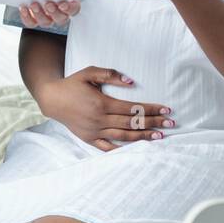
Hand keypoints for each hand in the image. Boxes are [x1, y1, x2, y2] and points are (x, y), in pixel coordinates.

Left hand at [18, 0, 79, 27]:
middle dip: (54, 12)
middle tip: (48, 4)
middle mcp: (58, 13)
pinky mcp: (34, 20)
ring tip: (34, 5)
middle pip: (61, 19)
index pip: (74, 9)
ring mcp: (46, 18)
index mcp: (68, 3)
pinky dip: (27, 17)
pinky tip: (24, 8)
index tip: (63, 4)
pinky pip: (31, 23)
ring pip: (46, 22)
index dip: (69, 9)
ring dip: (40, 14)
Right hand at [38, 67, 174, 150]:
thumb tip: (131, 81)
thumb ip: (111, 75)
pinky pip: (108, 147)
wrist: (52, 99)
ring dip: (143, 136)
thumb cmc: (73, 83)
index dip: (151, 108)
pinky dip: (122, 149)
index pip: (133, 108)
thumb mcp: (90, 73)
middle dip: (153, 122)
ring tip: (160, 136)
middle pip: (132, 122)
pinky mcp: (89, 138)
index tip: (166, 109)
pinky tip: (136, 149)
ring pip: (124, 136)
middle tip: (171, 123)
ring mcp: (95, 131)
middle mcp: (100, 119)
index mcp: (102, 103)